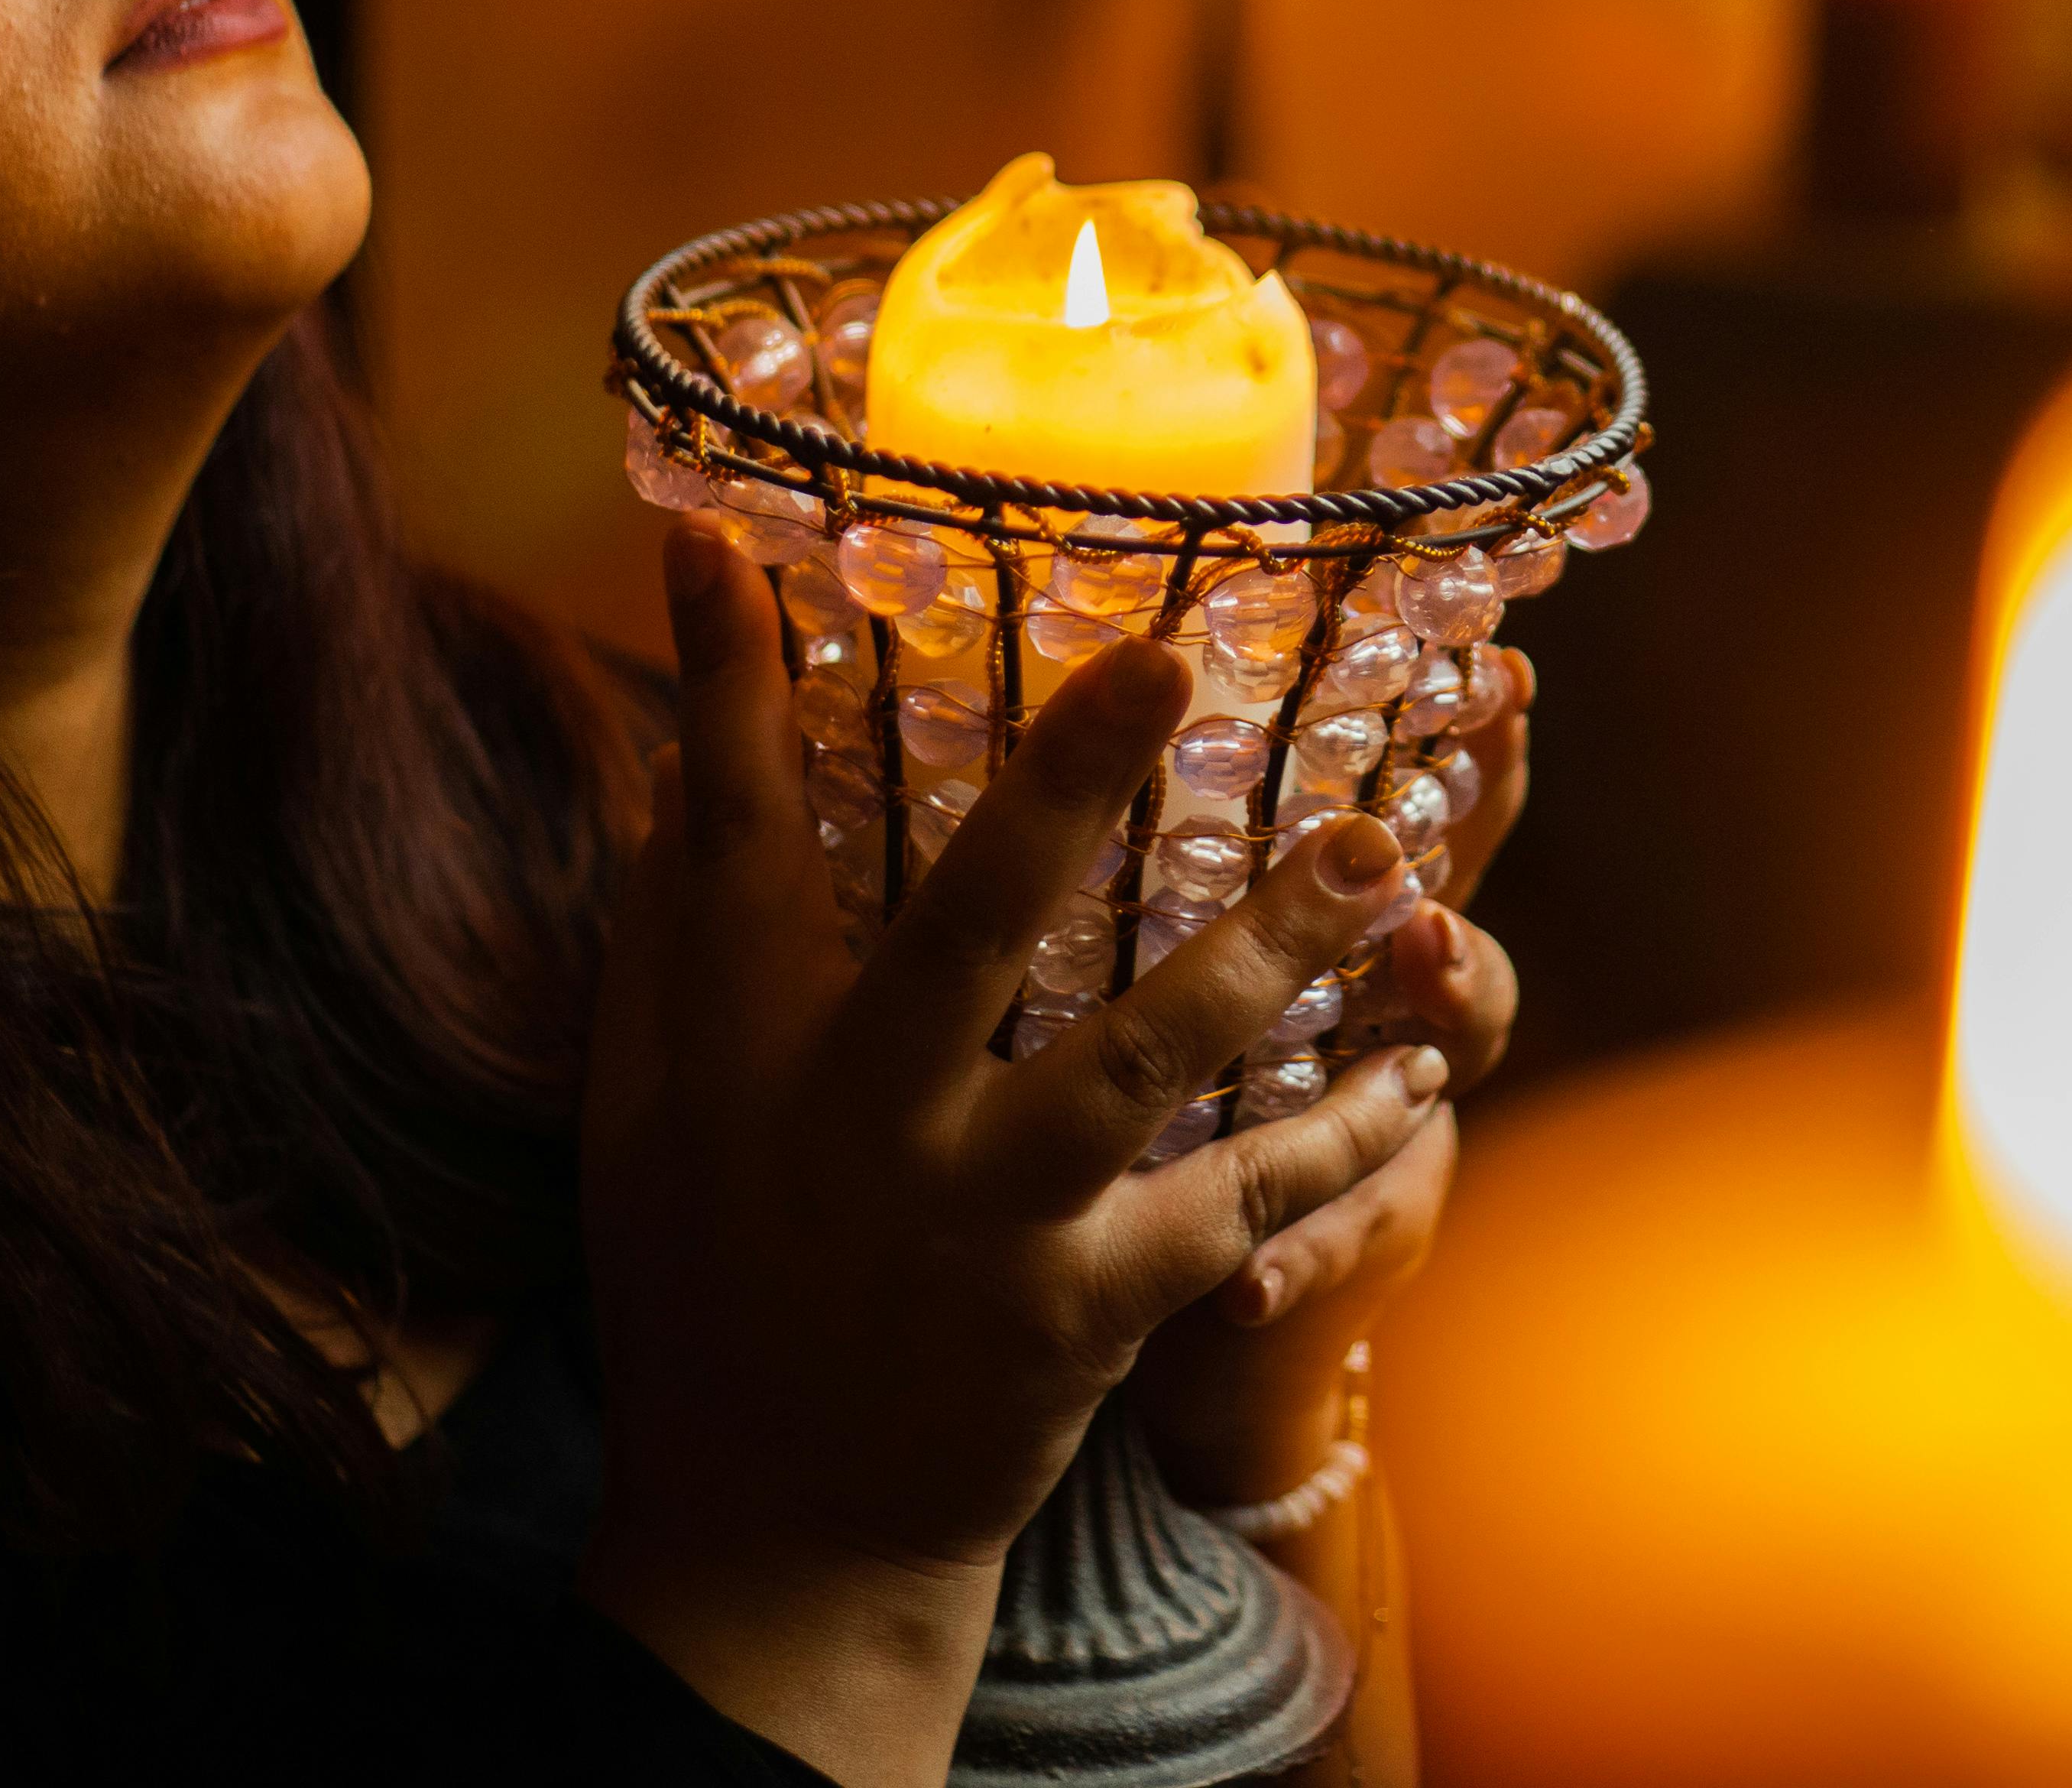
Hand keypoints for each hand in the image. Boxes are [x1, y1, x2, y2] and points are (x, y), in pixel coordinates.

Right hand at [584, 531, 1453, 1785]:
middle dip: (1068, 781)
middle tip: (1172, 652)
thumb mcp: (652, 1111)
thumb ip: (673, 939)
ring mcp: (978, 1218)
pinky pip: (1237, 1204)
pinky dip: (1335, 1137)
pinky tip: (1419, 1068)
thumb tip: (686, 747)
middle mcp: (860, 1117)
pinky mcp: (1081, 1312)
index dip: (722, 682)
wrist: (778, 1533)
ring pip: (1145, 1053)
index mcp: (737, 1048)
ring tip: (1386, 845)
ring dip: (1275, 943)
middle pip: (970, 919)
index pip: (722, 830)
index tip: (723, 539)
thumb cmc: (713, 1280)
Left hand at [1136, 645, 1540, 1504]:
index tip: (1503, 675)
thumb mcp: (1149, 930)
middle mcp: (1377, 1031)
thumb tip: (1069, 681)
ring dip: (1393, 1095)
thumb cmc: (1142, 1069)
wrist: (1174, 1290)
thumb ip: (1146, 826)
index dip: (1480, 752)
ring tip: (1406, 1075)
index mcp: (1335, 930)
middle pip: (1462, 964)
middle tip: (1424, 918)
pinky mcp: (1324, 1258)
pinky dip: (1288, 1272)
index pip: (1433, 820)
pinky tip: (1244, 1291)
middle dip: (1458, 931)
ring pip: (1418, 1113)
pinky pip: (1321, 1267)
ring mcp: (1369, 1150)